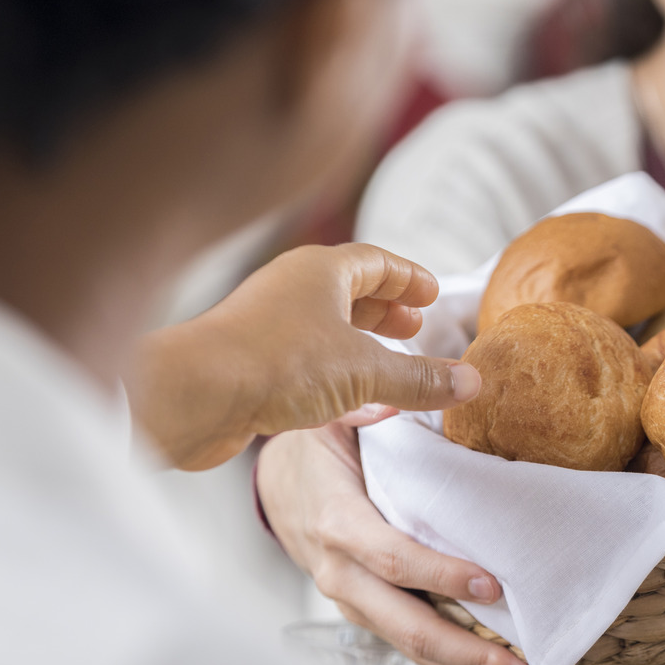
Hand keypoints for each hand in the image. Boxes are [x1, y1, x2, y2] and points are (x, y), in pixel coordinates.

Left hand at [130, 243, 482, 470]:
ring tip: (392, 363)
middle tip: (417, 326)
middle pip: (349, 292)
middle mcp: (291, 291)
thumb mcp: (365, 371)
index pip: (376, 263)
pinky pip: (307, 364)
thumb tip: (471, 381)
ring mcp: (268, 328)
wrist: (193, 396)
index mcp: (320, 272)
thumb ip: (420, 378)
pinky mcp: (252, 367)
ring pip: (326, 330)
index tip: (433, 294)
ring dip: (362, 346)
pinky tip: (356, 402)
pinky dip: (338, 376)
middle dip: (386, 311)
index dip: (408, 279)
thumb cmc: (276, 364)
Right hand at [258, 421, 565, 664]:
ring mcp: (357, 603)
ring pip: (417, 650)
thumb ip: (379, 404)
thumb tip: (435, 384)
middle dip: (471, 655)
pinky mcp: (373, 615)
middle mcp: (343, 576)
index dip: (440, 575)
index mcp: (336, 523)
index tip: (493, 585)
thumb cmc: (317, 440)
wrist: (275, 479)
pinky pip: (418, 648)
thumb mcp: (337, 411)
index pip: (391, 558)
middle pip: (409, 627)